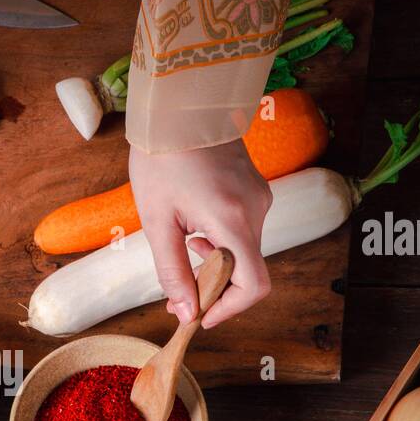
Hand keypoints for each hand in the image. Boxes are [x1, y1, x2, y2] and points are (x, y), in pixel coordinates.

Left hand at [128, 139, 272, 327]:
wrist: (179, 106)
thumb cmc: (162, 158)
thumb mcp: (158, 221)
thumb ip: (173, 270)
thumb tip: (186, 311)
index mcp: (233, 220)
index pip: (254, 285)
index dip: (229, 309)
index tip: (200, 315)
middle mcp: (257, 210)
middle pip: (246, 270)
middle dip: (212, 285)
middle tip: (177, 286)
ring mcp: (261, 198)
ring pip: (243, 250)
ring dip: (214, 260)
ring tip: (183, 241)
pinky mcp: (257, 190)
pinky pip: (243, 230)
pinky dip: (221, 241)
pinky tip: (195, 224)